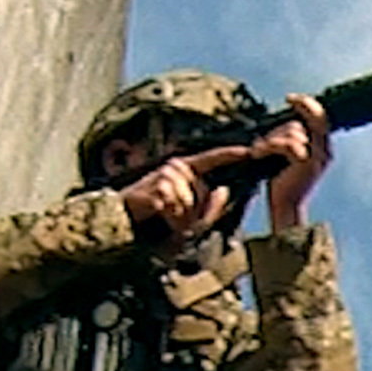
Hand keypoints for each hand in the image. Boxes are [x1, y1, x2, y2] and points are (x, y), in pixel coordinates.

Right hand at [117, 147, 252, 240]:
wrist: (123, 216)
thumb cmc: (158, 215)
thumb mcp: (188, 217)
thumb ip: (210, 208)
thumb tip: (223, 190)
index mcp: (186, 169)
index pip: (210, 159)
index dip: (229, 155)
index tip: (248, 151)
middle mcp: (176, 167)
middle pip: (203, 194)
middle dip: (194, 214)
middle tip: (177, 219)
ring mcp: (165, 175)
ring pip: (189, 203)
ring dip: (180, 218)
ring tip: (165, 217)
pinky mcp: (156, 187)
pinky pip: (174, 207)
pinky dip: (170, 218)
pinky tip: (157, 215)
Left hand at [261, 92, 331, 230]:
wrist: (284, 205)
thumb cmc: (283, 179)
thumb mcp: (289, 153)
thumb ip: (293, 136)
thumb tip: (290, 117)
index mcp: (324, 148)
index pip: (320, 116)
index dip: (306, 103)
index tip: (290, 98)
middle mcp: (325, 151)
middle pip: (301, 122)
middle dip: (277, 130)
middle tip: (262, 143)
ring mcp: (317, 157)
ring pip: (292, 132)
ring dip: (270, 140)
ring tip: (258, 151)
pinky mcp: (306, 164)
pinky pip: (285, 144)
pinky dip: (268, 147)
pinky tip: (257, 154)